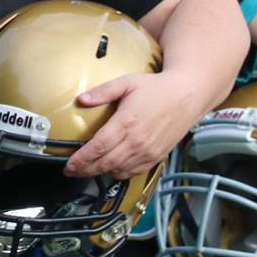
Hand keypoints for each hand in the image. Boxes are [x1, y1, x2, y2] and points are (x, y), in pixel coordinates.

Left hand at [65, 70, 197, 179]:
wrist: (187, 96)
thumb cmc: (157, 88)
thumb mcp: (127, 82)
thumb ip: (102, 92)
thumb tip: (81, 99)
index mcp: (126, 122)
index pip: (98, 147)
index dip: (81, 159)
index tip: (69, 165)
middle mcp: (137, 141)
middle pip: (105, 163)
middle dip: (85, 170)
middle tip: (71, 171)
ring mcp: (147, 151)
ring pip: (118, 171)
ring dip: (100, 172)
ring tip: (87, 169)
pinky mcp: (156, 157)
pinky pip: (133, 172)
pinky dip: (118, 173)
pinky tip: (110, 168)